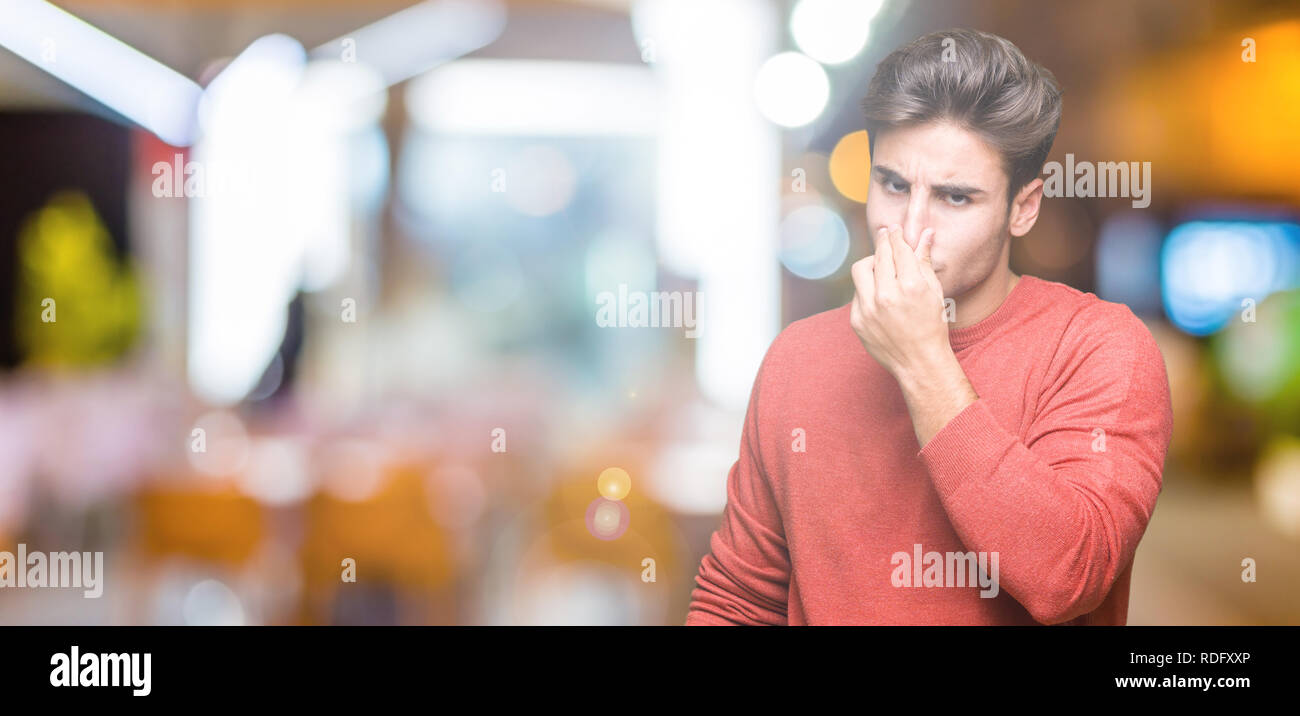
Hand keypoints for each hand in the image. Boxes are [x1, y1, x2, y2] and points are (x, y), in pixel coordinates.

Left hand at [849, 224, 947, 378]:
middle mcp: (887, 296)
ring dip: (871, 263)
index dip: (896, 236)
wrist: (919, 362)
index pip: (899, 249)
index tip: (894, 230)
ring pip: (860, 269)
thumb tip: (925, 234)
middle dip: (883, 243)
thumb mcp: (934, 292)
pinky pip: (857, 293)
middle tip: (886, 237)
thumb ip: (924, 261)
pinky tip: (879, 294)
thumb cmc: (932, 326)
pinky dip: (867, 289)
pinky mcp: (857, 320)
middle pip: (879, 255)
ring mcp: (869, 309)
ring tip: (881, 267)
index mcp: (911, 286)